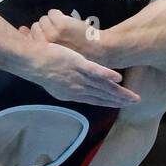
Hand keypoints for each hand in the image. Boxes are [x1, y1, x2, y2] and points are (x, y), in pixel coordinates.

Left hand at [21, 22, 139, 107]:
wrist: (31, 61)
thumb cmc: (39, 67)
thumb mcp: (54, 80)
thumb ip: (65, 83)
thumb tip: (72, 82)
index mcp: (71, 94)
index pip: (94, 99)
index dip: (108, 102)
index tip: (121, 104)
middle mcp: (77, 89)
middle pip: (102, 96)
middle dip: (119, 100)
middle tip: (135, 102)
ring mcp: (78, 78)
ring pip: (102, 87)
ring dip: (118, 92)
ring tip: (132, 96)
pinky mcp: (78, 65)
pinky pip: (95, 72)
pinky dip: (107, 75)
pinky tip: (119, 78)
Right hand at [22, 8, 109, 62]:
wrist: (95, 52)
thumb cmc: (74, 55)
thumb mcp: (52, 54)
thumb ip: (36, 44)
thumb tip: (21, 29)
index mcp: (41, 54)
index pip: (27, 36)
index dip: (37, 34)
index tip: (45, 36)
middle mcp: (44, 44)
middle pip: (35, 26)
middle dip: (45, 28)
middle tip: (58, 35)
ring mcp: (52, 34)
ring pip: (44, 19)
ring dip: (53, 22)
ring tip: (64, 31)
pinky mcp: (61, 24)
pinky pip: (52, 12)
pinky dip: (60, 15)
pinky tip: (68, 24)